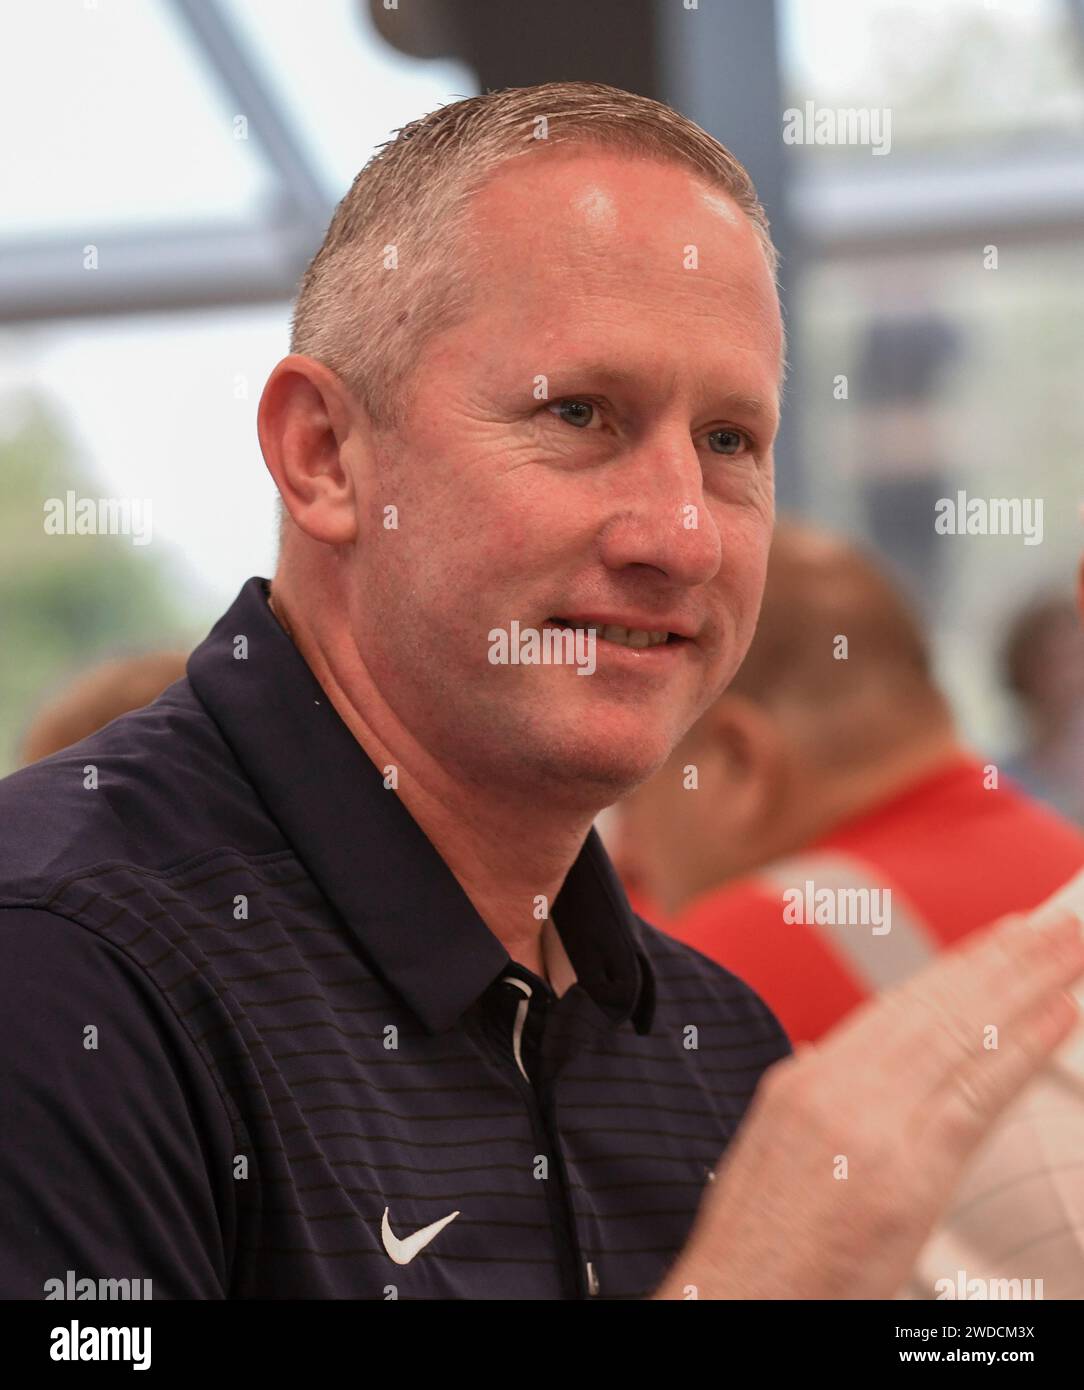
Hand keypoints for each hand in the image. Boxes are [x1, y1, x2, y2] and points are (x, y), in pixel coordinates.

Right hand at [653, 909, 1083, 1298]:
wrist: (729, 1302)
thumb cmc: (753, 1251)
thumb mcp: (774, 1153)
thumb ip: (817, 1099)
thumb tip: (835, 1059)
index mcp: (802, 1082)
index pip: (896, 1008)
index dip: (957, 967)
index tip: (1001, 937)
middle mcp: (832, 1087)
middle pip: (935, 1007)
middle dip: (1004, 960)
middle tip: (1056, 923)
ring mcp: (867, 1126)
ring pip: (960, 1034)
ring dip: (1026, 985)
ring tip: (1070, 948)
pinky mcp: (902, 1175)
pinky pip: (975, 1095)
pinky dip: (1022, 1049)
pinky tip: (1060, 1015)